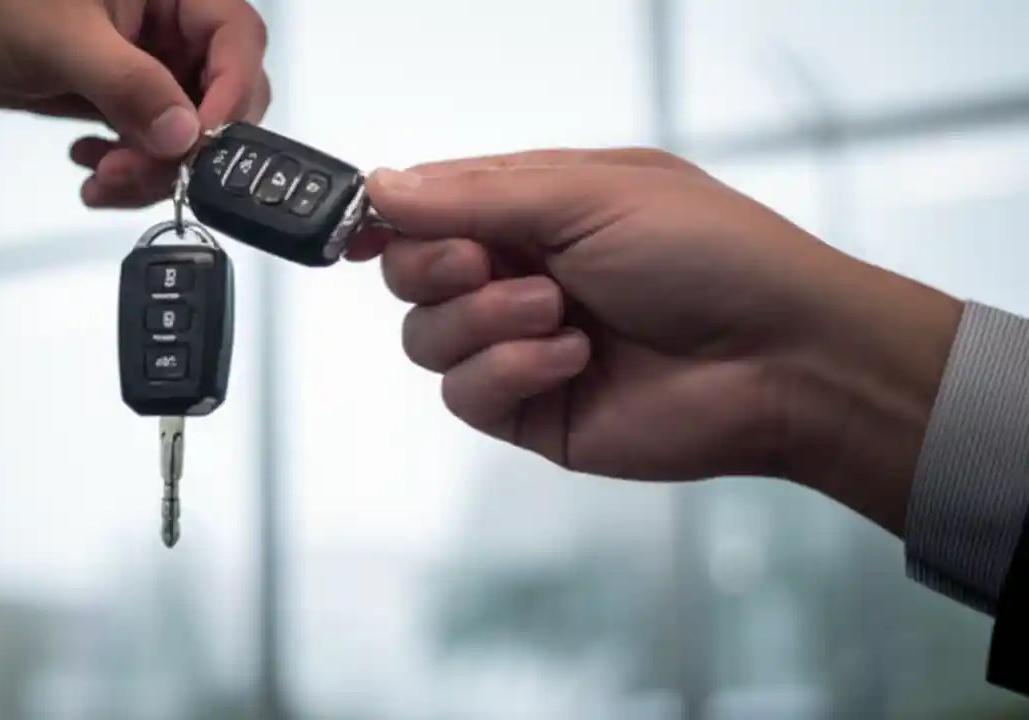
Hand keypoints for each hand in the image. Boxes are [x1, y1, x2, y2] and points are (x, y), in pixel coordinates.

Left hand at [0, 0, 269, 207]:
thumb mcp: (62, 41)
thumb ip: (128, 85)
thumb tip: (184, 134)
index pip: (236, 37)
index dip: (231, 92)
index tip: (201, 142)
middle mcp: (175, 26)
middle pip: (224, 95)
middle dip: (185, 146)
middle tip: (139, 173)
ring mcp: (160, 67)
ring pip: (193, 133)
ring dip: (154, 170)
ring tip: (104, 179)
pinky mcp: (139, 102)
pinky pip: (160, 148)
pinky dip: (133, 170)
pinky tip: (93, 166)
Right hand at [352, 149, 962, 535]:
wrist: (782, 360)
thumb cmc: (709, 255)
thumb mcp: (588, 196)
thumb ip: (476, 195)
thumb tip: (379, 186)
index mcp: (534, 209)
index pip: (430, 207)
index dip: (388, 216)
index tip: (361, 229)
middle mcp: (518, 274)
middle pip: (411, 274)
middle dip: (434, 267)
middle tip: (485, 263)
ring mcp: (520, 345)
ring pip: (425, 338)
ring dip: (483, 322)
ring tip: (559, 314)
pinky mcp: (530, 409)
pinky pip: (464, 395)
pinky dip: (510, 372)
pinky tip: (573, 359)